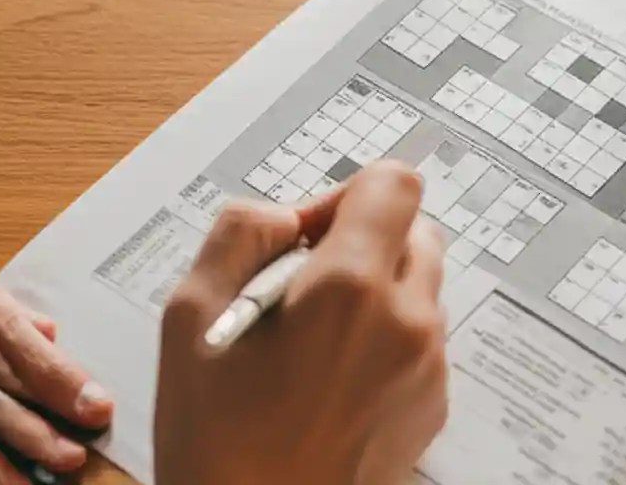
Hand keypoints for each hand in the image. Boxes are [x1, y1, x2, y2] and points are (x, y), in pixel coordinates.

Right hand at [155, 160, 447, 484]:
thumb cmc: (219, 442)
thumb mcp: (191, 316)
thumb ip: (240, 233)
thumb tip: (286, 215)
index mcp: (351, 289)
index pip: (395, 183)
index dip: (347, 195)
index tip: (307, 235)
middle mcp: (408, 322)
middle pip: (415, 231)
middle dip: (362, 242)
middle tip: (300, 290)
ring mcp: (429, 367)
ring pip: (418, 286)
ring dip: (374, 293)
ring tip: (308, 347)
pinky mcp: (433, 405)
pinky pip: (420, 339)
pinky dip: (384, 339)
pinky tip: (328, 382)